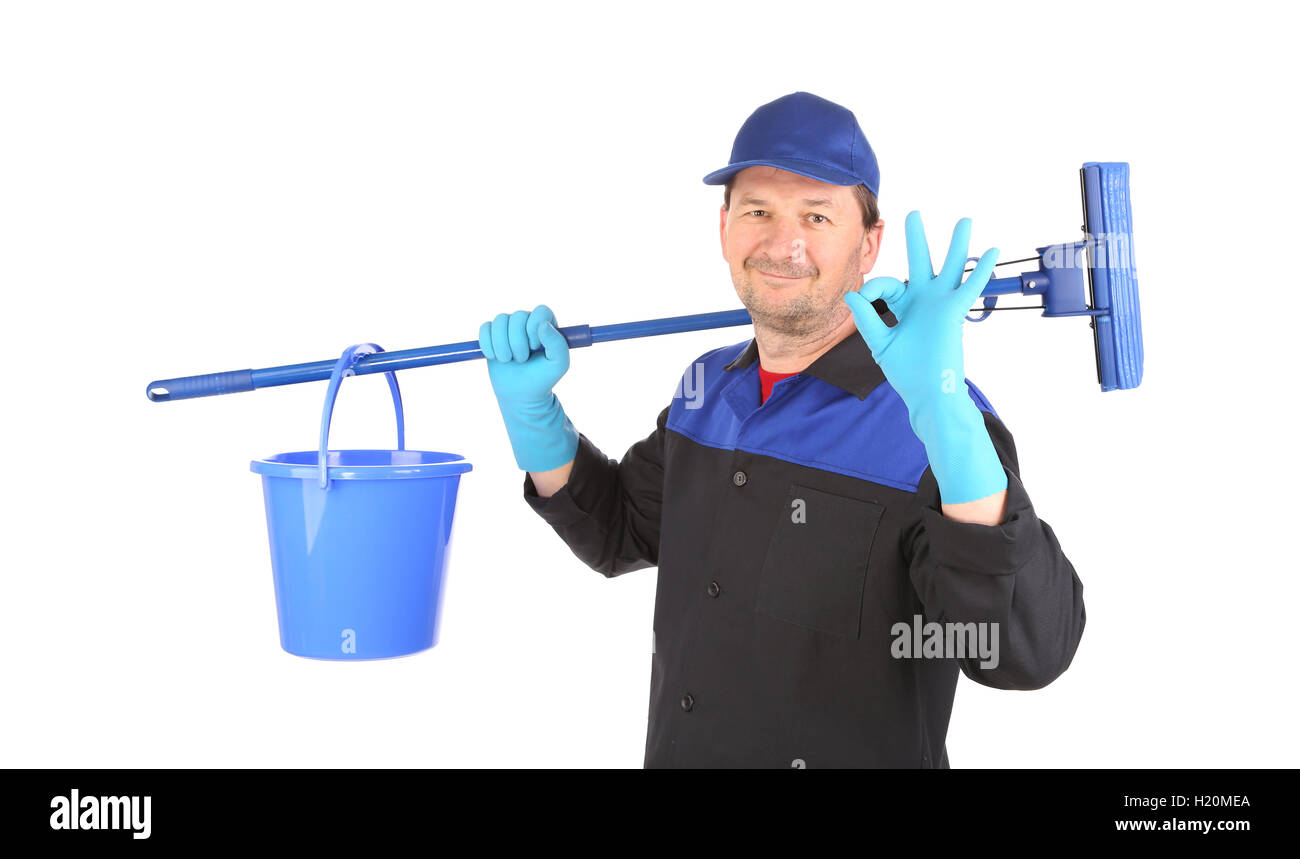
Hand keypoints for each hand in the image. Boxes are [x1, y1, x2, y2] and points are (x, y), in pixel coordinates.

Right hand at [478, 304, 577, 471]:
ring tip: (511, 363)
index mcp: (546, 326)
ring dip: (504, 347)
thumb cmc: (544, 383)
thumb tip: (544, 326)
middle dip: (518, 343)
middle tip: (523, 362)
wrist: (523, 399)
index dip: (535, 330)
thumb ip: (557, 343)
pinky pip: (483, 329)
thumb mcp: (559, 365)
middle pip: (516, 317)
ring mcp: (508, 330)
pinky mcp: (491, 338)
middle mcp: (527, 325)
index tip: (536, 349)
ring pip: (499, 322)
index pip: (540, 312)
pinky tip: (497, 358)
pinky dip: (488, 345)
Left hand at [844, 210, 997, 417]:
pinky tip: (992, 252)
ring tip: (964, 220)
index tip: (863, 298)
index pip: (885, 285)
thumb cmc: (906, 371)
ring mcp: (940, 304)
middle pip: (919, 261)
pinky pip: (970, 286)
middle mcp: (923, 300)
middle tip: (913, 213)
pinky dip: (981, 270)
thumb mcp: (880, 342)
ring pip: (950, 266)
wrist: (927, 392)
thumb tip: (852, 293)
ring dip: (956, 244)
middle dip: (916, 238)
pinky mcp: (954, 312)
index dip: (871, 289)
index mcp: (903, 306)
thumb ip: (866, 318)